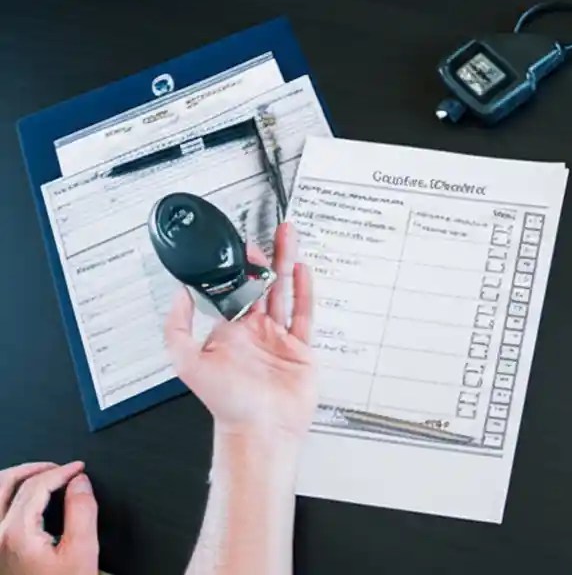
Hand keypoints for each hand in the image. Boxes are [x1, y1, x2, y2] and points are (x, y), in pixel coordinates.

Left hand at [0, 462, 97, 574]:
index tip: (79, 468)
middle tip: (58, 466)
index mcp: (16, 533)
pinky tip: (23, 500)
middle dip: (32, 468)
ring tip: (39, 476)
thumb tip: (79, 482)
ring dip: (13, 479)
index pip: (36, 486)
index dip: (61, 471)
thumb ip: (82, 511)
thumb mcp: (82, 552)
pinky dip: (5, 497)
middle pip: (3, 483)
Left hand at [164, 223, 317, 441]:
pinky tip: (304, 271)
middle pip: (261, 284)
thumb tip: (180, 293)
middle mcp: (254, 331)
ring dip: (287, 263)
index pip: (233, 290)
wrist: (261, 428)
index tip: (237, 245)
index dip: (236, 267)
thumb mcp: (186, 362)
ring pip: (284, 291)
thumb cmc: (226, 403)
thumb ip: (178, 327)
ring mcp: (279, 338)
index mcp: (228, 332)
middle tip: (267, 232)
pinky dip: (305, 290)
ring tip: (289, 236)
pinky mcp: (301, 347)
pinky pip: (304, 313)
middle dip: (264, 257)